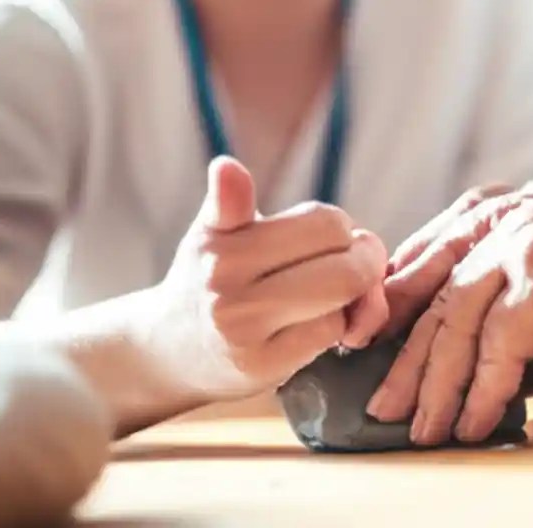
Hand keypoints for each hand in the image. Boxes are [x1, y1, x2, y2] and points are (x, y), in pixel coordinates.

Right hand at [141, 157, 388, 402]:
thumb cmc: (207, 282)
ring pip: (342, 303)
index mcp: (224, 244)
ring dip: (354, 297)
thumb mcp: (212, 233)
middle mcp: (227, 288)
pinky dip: (338, 327)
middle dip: (365, 263)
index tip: (335, 238)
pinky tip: (322, 323)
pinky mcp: (260, 367)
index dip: (343, 229)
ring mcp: (243, 331)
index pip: (324, 223)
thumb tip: (226, 165)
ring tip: (340, 294)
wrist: (168, 353)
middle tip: (356, 265)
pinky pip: (330, 336)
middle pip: (347, 269)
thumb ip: (231, 202)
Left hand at [357, 173, 532, 445]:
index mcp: (516, 205)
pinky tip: (475, 425)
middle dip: (404, 356)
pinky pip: (496, 345)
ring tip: (423, 432)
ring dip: (435, 385)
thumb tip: (506, 377)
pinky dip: (482, 391)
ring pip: (455, 323)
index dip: (402, 303)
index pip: (436, 254)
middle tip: (381, 405)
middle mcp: (509, 215)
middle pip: (434, 293)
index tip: (377, 347)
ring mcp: (523, 239)